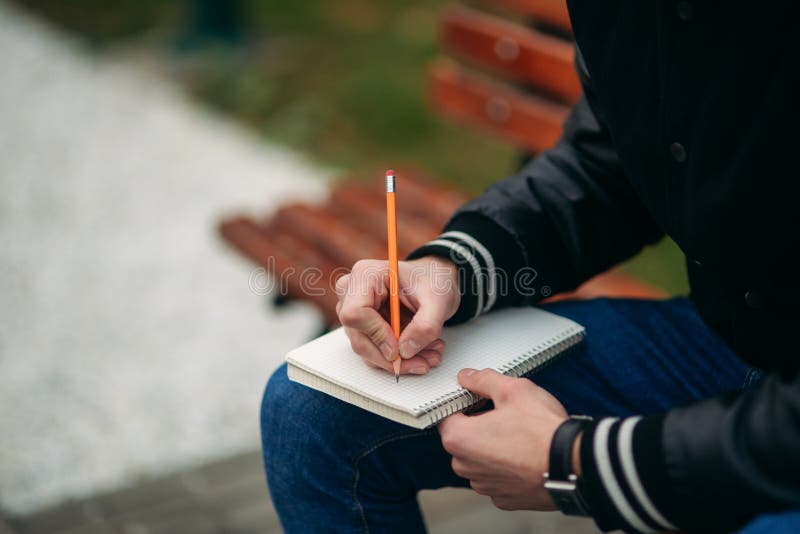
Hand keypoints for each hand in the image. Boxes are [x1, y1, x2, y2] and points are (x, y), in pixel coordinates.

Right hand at [335, 256, 459, 374]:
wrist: (433, 280)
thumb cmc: (432, 279)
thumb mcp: (438, 299)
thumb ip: (425, 325)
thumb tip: (406, 351)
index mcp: (365, 275)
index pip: (355, 313)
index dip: (377, 335)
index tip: (401, 348)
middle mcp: (352, 293)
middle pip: (359, 337)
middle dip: (391, 357)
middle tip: (422, 361)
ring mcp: (355, 311)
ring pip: (367, 349)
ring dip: (398, 360)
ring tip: (429, 355)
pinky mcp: (363, 326)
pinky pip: (374, 350)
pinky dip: (397, 357)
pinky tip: (420, 353)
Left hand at [438, 368, 567, 510]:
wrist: (573, 466)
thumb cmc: (543, 431)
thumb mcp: (513, 389)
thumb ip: (484, 380)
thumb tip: (468, 377)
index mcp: (460, 438)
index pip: (448, 415)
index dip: (466, 404)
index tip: (481, 400)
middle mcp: (466, 467)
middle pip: (464, 439)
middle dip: (480, 426)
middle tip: (506, 416)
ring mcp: (484, 486)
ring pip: (480, 460)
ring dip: (493, 448)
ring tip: (519, 436)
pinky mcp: (503, 499)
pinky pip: (497, 477)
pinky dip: (507, 468)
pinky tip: (524, 456)